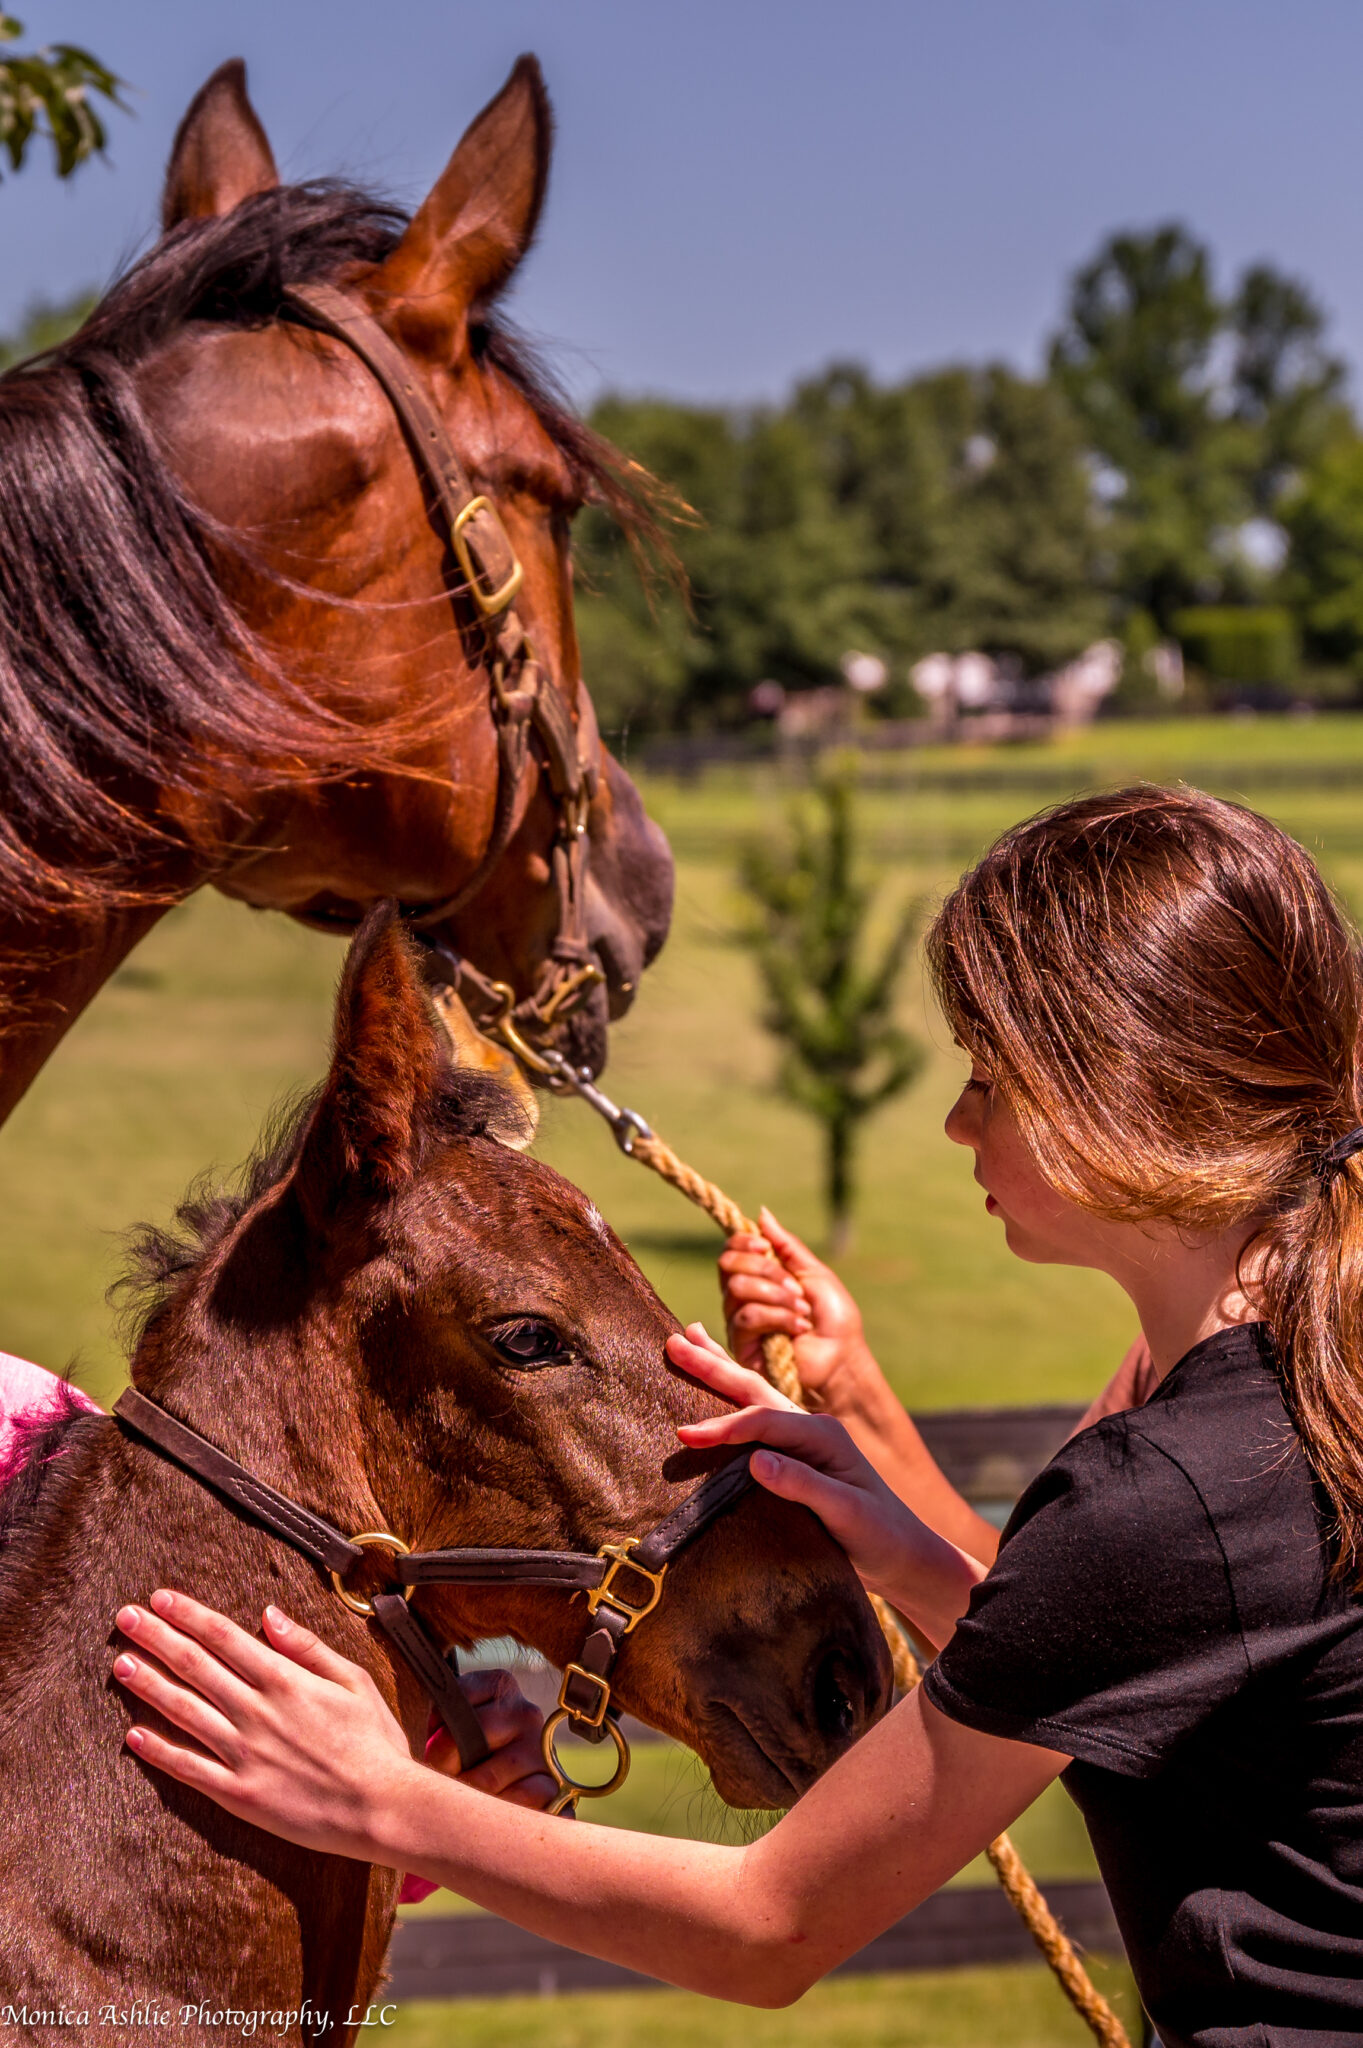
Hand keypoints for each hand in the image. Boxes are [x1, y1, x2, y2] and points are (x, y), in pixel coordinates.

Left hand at [110, 1591, 551, 1863]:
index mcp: (285, 1679)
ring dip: (148, 1686)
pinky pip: (189, 1769)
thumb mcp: (353, 1680)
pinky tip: (133, 1737)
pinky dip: (159, 1752)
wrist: (382, 1806)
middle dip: (157, 1638)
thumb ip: (307, 1647)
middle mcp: (257, 1711)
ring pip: (184, 1711)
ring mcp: (244, 1754)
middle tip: (125, 1618)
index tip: (160, 1599)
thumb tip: (269, 1615)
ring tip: (120, 1664)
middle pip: (195, 1666)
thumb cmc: (375, 1743)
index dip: (188, 1615)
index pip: (224, 1637)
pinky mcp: (238, 1794)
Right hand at [667, 1324, 927, 1603]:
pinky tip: (715, 1388)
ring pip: (752, 1395)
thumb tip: (755, 1461)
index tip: (684, 1435)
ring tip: (688, 1338)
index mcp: (823, 1435)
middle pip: (753, 1390)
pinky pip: (755, 1419)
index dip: (723, 1427)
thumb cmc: (880, 1534)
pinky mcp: (795, 1456)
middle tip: (673, 1341)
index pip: (763, 1421)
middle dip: (712, 1366)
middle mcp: (811, 1428)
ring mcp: (803, 1439)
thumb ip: (804, 1485)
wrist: (905, 1554)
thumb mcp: (847, 1513)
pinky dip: (729, 1398)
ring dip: (719, 1369)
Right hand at [718, 1209, 878, 1412]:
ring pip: (737, 1288)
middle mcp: (743, 1298)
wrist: (842, 1362)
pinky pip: (746, 1316)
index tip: (767, 1247)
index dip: (744, 1242)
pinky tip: (797, 1327)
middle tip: (795, 1287)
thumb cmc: (834, 1322)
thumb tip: (761, 1214)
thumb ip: (787, 1246)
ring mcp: (740, 1323)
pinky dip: (777, 1316)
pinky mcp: (741, 1347)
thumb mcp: (815, 1274)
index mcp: (760, 1278)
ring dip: (776, 1295)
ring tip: (802, 1310)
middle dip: (765, 1269)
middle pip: (728, 1264)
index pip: (732, 1251)